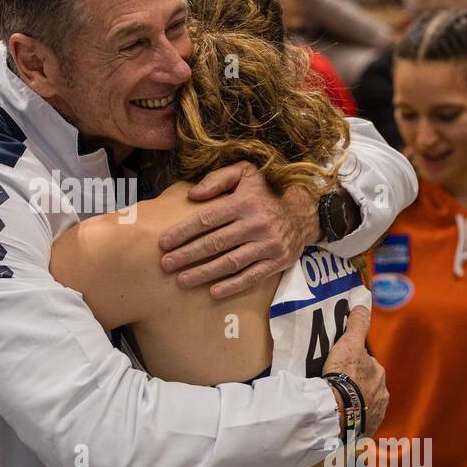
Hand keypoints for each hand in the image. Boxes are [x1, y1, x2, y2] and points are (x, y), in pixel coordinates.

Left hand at [158, 161, 318, 298]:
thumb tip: (192, 194)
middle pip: (215, 243)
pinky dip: (232, 286)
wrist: (302, 213)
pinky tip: (213, 292)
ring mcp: (268, 244)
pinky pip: (251, 276)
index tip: (164, 242)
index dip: (183, 232)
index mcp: (245, 202)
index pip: (207, 218)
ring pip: (230, 262)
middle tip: (166, 264)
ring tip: (182, 280)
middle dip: (187, 255)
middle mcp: (256, 223)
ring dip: (204, 273)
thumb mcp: (245, 174)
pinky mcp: (277, 261)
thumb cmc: (265, 194)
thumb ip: (217, 179)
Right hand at [323, 306, 387, 435]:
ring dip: (354, 402)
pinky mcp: (366, 430)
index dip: (353, 364)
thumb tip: (363, 305)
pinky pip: (359, 421)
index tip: (340, 367)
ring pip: (364, 403)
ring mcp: (375, 414)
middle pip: (367, 384)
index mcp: (379, 374)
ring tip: (336, 403)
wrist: (338, 411)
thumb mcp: (348, 344)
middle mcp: (382, 394)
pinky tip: (339, 417)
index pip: (367, 365)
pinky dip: (352, 419)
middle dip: (356, 384)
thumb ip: (357, 325)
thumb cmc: (344, 375)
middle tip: (335, 384)